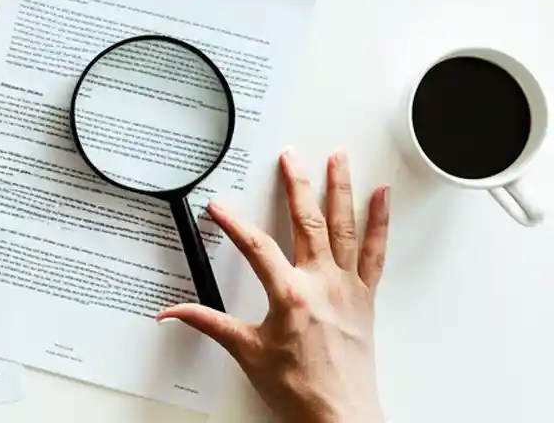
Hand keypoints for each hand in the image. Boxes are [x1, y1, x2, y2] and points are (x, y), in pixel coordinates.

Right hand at [159, 150, 390, 422]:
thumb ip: (208, 323)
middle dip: (296, 185)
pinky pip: (375, 253)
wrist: (340, 416)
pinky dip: (380, 223)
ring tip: (338, 158)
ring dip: (341, 190)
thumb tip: (172, 313)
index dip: (233, 223)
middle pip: (307, 222)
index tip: (218, 206)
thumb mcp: (246, 352)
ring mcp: (347, 288)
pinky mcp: (365, 298)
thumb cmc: (299, 389)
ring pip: (344, 228)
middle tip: (289, 157)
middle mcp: (322, 285)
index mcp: (290, 296)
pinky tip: (381, 197)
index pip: (256, 247)